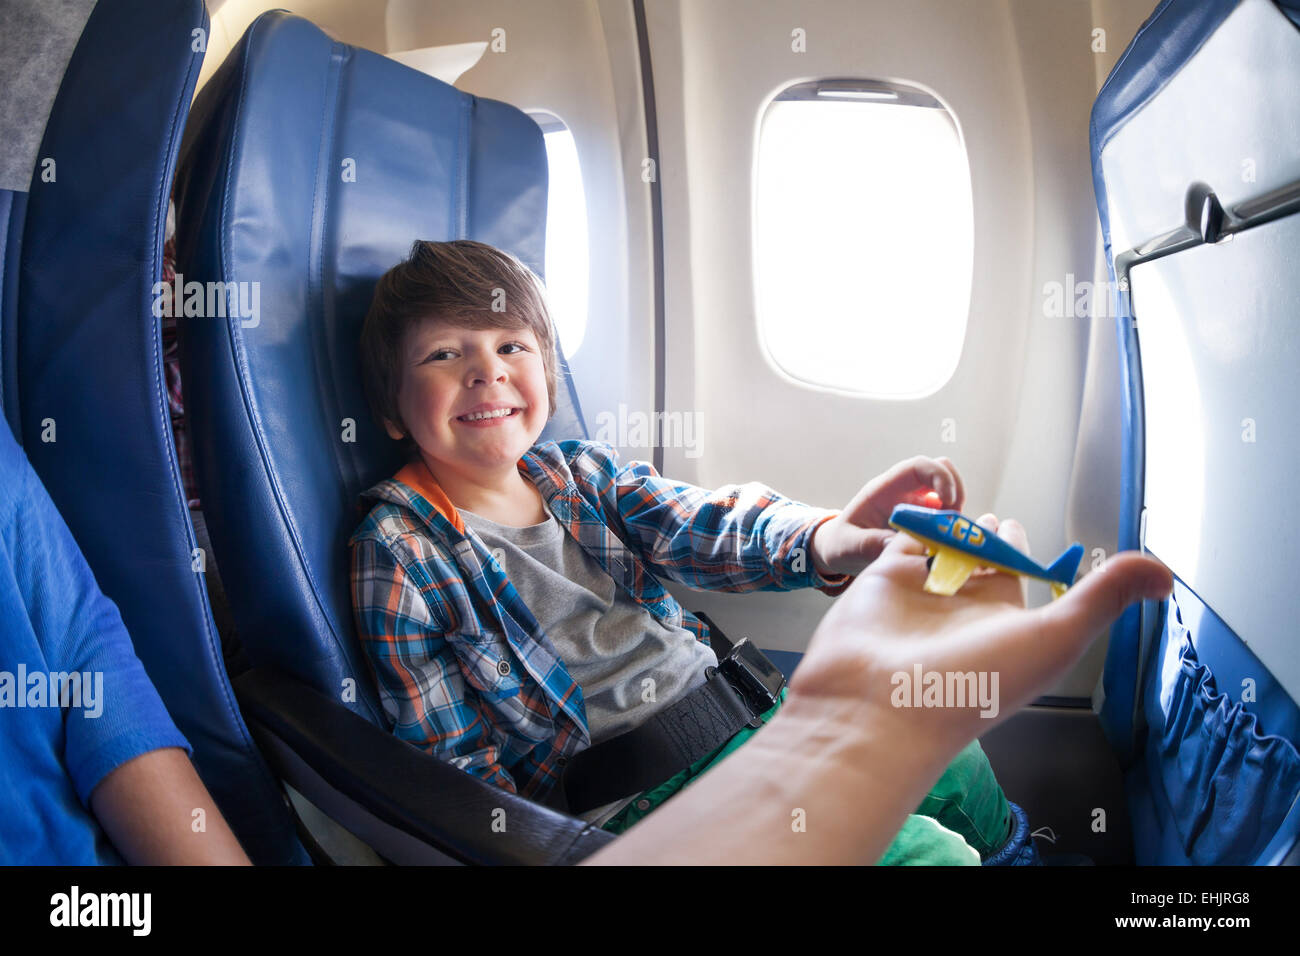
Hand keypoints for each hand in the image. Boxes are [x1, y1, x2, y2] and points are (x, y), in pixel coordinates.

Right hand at [791, 515, 1171, 754]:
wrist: (881, 706)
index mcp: (1006, 624)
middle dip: (990, 541)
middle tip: (996, 518)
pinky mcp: (883, 579)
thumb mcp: (1056, 638)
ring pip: (942, 550)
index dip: (1028, 553)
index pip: (1021, 578)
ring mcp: (922, 593)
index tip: (1031, 533)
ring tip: (960, 507)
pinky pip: (902, 543)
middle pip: (981, 563)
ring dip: (952, 529)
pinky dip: (911, 525)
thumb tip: (1164, 575)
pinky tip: (923, 508)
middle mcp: (965, 609)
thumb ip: (1103, 598)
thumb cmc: (972, 685)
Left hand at [811, 455, 966, 577]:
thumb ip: (870, 544)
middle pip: (941, 469)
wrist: (841, 551)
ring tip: (951, 537)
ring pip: (949, 491)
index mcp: (885, 489)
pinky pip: (947, 516)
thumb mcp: (850, 545)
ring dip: (957, 511)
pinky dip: (954, 527)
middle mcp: (904, 491)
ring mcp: (916, 504)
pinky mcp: (924, 521)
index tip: (948, 502)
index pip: (917, 466)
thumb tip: (894, 544)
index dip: (939, 476)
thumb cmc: (843, 543)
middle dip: (956, 490)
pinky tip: (948, 546)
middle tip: (955, 520)